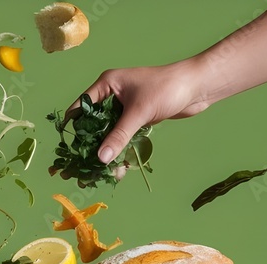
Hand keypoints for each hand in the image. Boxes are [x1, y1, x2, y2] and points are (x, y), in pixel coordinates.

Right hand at [68, 60, 208, 164]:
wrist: (198, 86)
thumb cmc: (168, 88)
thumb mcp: (140, 112)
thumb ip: (119, 135)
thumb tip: (101, 158)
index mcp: (107, 85)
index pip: (82, 107)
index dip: (73, 128)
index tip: (68, 150)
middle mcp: (112, 95)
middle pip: (93, 124)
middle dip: (89, 146)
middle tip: (79, 168)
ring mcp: (125, 108)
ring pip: (109, 133)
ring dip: (106, 152)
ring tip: (99, 174)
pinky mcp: (138, 118)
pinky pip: (124, 137)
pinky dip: (121, 150)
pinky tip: (120, 168)